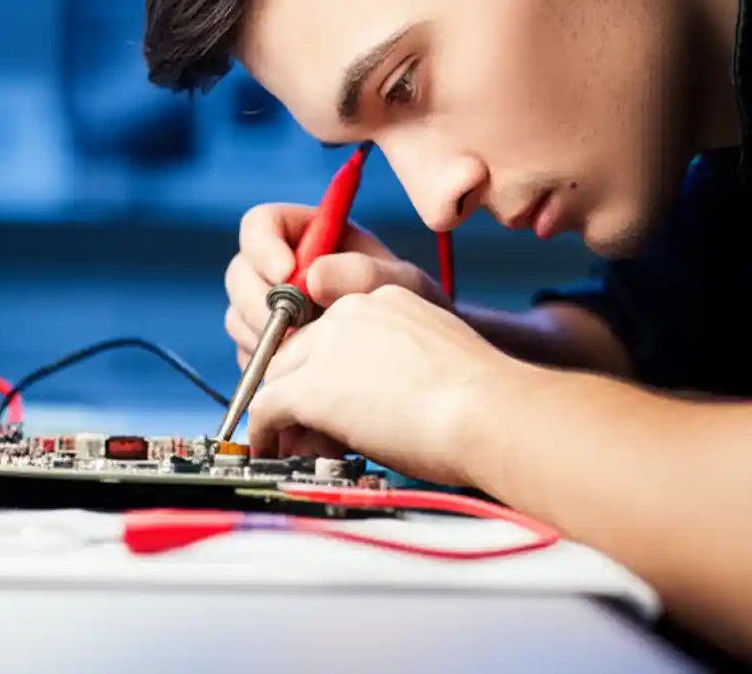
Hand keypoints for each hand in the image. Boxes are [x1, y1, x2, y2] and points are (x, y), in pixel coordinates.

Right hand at [224, 203, 449, 368]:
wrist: (423, 363)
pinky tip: (301, 377)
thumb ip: (367, 273)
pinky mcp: (270, 352)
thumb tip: (312, 276)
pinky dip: (268, 370)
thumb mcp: (405, 285)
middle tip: (290, 328)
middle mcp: (283, 271)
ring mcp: (272, 313)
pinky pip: (248, 359)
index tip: (285, 274)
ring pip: (238, 319)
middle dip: (258, 303)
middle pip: (239, 275)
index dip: (262, 246)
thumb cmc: (417, 311)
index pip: (260, 224)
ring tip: (305, 355)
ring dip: (263, 340)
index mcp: (311, 236)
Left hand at [246, 285, 513, 485]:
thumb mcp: (431, 364)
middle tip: (306, 432)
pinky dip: (264, 433)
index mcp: (385, 301)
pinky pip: (267, 407)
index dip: (324, 371)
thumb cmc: (478, 402)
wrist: (487, 412)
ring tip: (295, 447)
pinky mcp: (312, 386)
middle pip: (298, 352)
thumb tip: (359, 409)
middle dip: (298, 393)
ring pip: (278, 377)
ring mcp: (327, 347)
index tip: (332, 402)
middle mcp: (352, 313)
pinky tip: (271, 450)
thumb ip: (389, 371)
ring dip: (283, 415)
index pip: (332, 333)